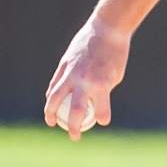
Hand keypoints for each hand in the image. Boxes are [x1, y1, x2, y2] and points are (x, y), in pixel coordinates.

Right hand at [43, 18, 129, 139]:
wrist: (107, 29)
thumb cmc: (116, 53)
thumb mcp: (115, 74)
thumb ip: (103, 90)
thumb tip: (94, 104)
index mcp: (101, 85)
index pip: (100, 111)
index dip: (102, 118)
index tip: (102, 121)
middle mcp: (85, 81)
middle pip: (76, 111)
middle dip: (74, 127)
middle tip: (74, 137)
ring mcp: (71, 72)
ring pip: (55, 97)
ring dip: (51, 112)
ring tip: (51, 122)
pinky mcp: (64, 65)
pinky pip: (55, 83)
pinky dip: (51, 94)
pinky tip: (51, 102)